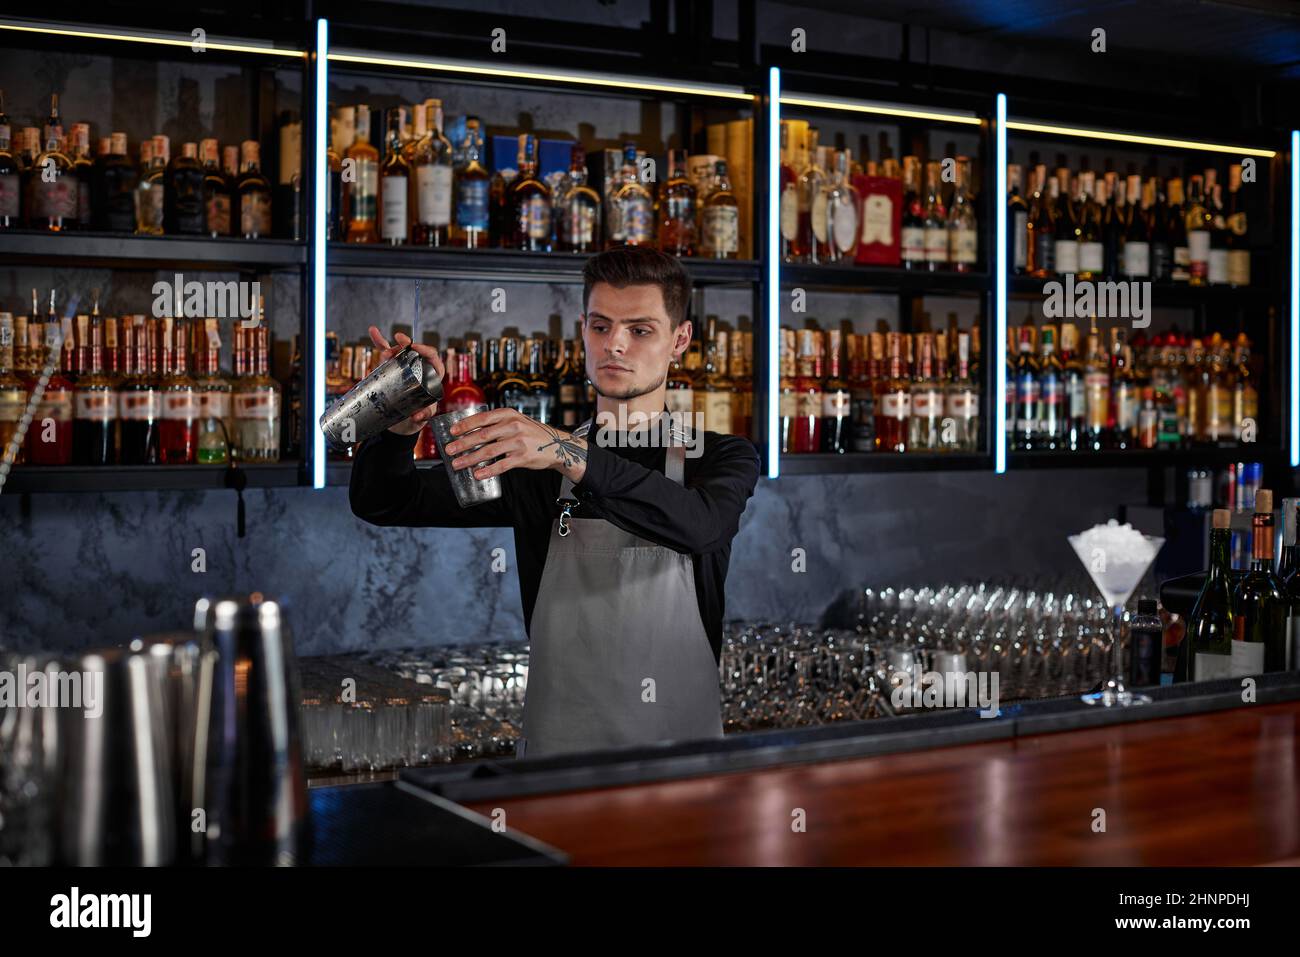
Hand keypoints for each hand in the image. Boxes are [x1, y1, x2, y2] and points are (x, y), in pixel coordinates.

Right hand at [367, 325, 445, 435]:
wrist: (406, 419)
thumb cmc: (420, 414)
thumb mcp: (424, 415)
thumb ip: (423, 415)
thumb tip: (417, 416)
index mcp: (433, 375)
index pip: (433, 358)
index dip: (426, 350)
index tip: (414, 348)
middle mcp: (419, 367)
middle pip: (414, 352)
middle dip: (405, 345)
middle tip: (398, 341)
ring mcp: (405, 366)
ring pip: (399, 352)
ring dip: (390, 347)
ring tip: (382, 348)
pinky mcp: (392, 368)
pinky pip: (386, 354)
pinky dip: (379, 342)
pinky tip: (373, 330)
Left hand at [442, 408, 587, 482]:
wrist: (557, 445)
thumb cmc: (532, 433)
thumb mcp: (516, 421)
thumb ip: (497, 424)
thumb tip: (469, 432)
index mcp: (508, 414)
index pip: (482, 418)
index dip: (465, 425)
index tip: (452, 432)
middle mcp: (513, 426)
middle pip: (482, 435)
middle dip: (463, 443)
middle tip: (449, 450)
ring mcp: (519, 442)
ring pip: (489, 451)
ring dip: (470, 458)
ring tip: (458, 464)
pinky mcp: (523, 457)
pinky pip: (502, 465)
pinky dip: (488, 470)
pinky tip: (477, 474)